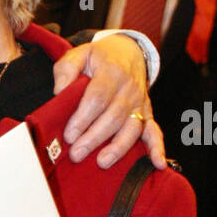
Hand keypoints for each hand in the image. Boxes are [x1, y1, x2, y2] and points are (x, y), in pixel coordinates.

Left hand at [52, 35, 165, 169]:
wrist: (128, 52)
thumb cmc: (99, 58)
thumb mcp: (79, 54)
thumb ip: (66, 69)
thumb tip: (59, 91)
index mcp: (112, 72)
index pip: (98, 98)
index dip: (83, 119)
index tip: (69, 135)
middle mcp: (130, 89)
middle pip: (113, 117)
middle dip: (94, 138)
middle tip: (76, 154)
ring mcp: (140, 103)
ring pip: (132, 128)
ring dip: (118, 147)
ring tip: (102, 162)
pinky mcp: (146, 114)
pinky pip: (154, 132)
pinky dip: (157, 148)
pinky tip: (157, 163)